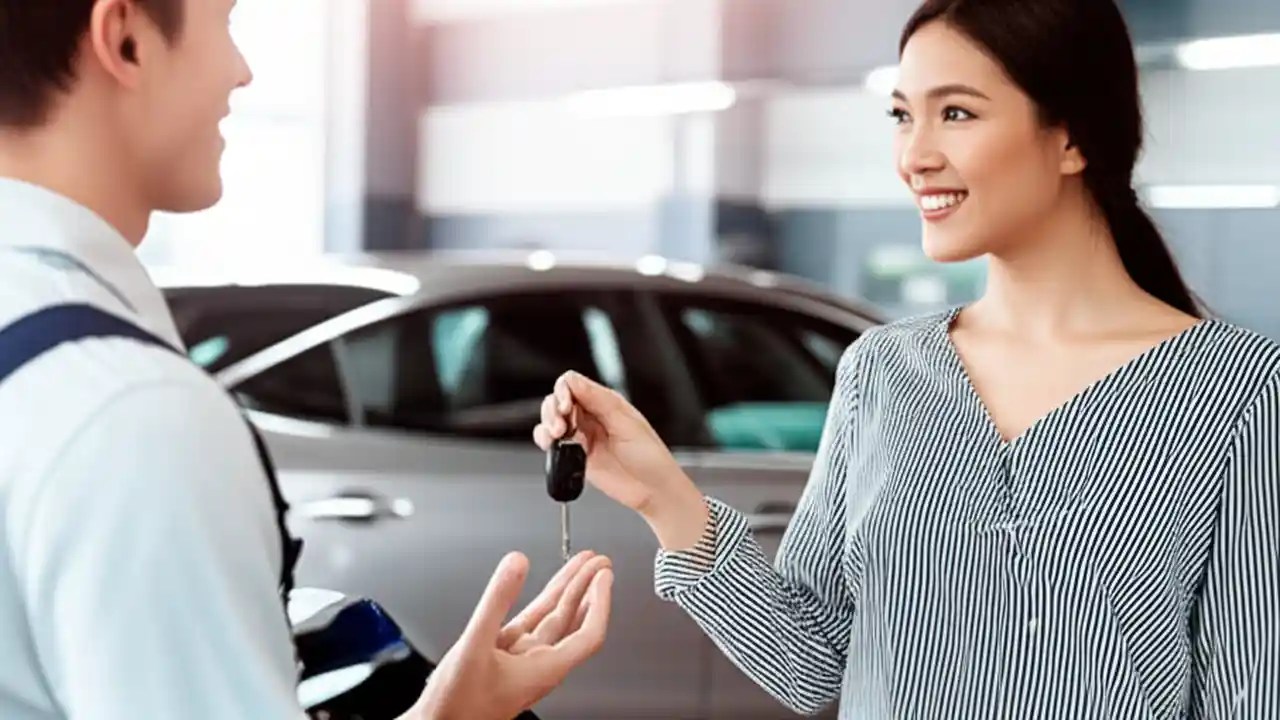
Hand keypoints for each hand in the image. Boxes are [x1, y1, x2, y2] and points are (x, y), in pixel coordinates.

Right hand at [411, 551, 612, 719]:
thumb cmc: (457, 706)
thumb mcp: (476, 646)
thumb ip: (496, 601)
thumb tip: (516, 564)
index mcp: (545, 669)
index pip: (588, 633)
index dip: (600, 602)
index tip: (604, 576)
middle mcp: (539, 664)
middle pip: (573, 621)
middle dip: (587, 588)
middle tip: (600, 562)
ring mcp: (521, 659)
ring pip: (551, 620)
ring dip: (566, 592)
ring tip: (581, 565)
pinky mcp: (503, 655)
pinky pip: (529, 623)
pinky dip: (538, 602)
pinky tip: (543, 586)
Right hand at [533, 371, 709, 548]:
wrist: (653, 491)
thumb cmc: (651, 458)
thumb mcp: (627, 422)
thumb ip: (599, 400)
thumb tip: (573, 381)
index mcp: (606, 403)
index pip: (573, 385)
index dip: (564, 392)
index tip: (566, 407)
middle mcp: (592, 417)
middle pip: (558, 401)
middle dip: (553, 410)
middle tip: (561, 425)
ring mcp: (583, 436)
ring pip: (552, 420)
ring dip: (548, 425)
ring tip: (557, 435)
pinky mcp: (576, 456)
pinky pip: (552, 443)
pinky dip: (546, 441)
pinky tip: (553, 445)